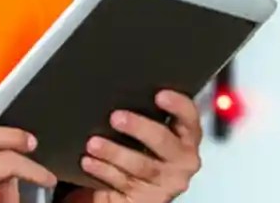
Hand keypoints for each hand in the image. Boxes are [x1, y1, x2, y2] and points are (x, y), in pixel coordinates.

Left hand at [74, 90, 202, 201]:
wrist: (132, 193)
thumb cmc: (139, 153)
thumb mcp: (148, 134)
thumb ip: (147, 115)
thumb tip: (120, 89)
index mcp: (187, 138)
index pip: (190, 118)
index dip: (178, 105)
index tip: (160, 95)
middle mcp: (182, 161)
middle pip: (164, 141)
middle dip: (139, 128)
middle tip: (116, 117)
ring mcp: (167, 182)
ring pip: (141, 165)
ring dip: (114, 152)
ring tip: (94, 143)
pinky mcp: (148, 199)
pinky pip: (124, 182)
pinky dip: (103, 171)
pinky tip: (89, 162)